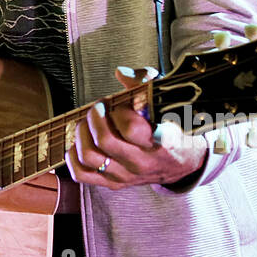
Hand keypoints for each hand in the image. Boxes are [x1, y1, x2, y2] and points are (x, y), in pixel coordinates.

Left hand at [65, 66, 207, 190]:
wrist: (183, 163)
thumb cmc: (173, 128)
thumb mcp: (168, 103)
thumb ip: (146, 84)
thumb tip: (121, 73)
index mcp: (161, 142)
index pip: (131, 129)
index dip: (119, 110)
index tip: (120, 103)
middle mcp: (143, 162)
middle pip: (105, 141)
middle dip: (95, 117)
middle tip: (99, 108)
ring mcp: (127, 175)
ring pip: (89, 157)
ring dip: (82, 134)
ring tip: (88, 123)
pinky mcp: (114, 183)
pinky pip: (82, 174)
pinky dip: (73, 157)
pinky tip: (79, 143)